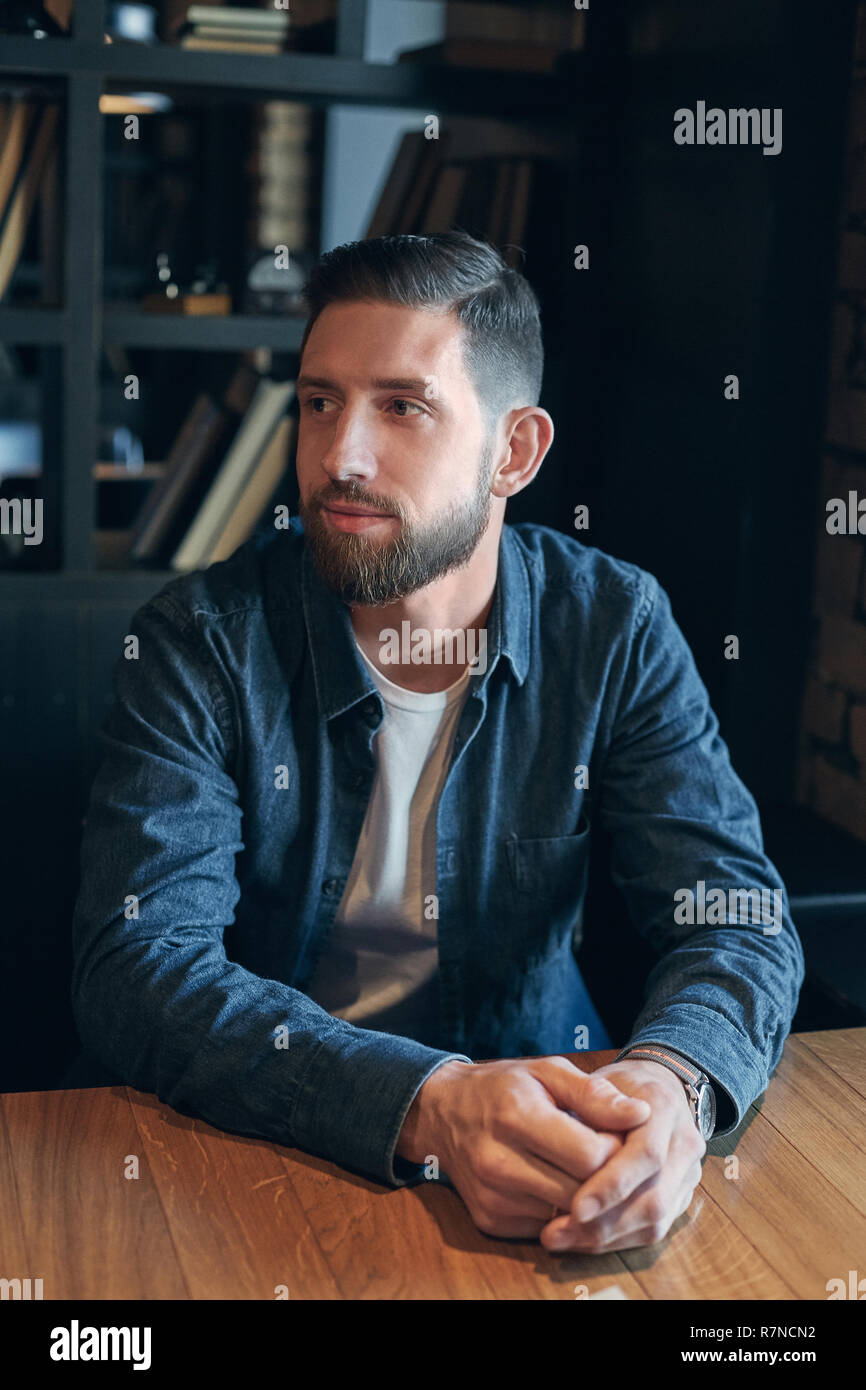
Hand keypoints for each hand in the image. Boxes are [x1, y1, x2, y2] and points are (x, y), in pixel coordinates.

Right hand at [396, 1056, 650, 1238]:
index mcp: (517, 1116)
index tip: (618, 1136)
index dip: (616, 1149)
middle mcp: (499, 1162)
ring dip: (585, 1198)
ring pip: (566, 1215)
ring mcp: (492, 1197)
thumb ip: (594, 1094)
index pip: (590, 1156)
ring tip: (583, 1168)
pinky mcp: (490, 1221)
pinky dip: (560, 1210)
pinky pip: (546, 1227)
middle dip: (606, 1178)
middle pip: (581, 1192)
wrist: (443, 1112)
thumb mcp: (547, 1072)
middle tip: (609, 1156)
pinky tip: (558, 1183)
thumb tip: (641, 1115)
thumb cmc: (503, 1087)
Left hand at [538, 1059, 706, 1253]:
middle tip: (554, 1234)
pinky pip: (652, 1230)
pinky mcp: (682, 1196)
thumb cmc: (616, 1085)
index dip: (612, 1185)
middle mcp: (685, 1143)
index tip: (575, 1207)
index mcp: (666, 1106)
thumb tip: (575, 1144)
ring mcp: (688, 1173)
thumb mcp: (598, 1079)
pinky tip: (579, 1239)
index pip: (647, 1155)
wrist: (656, 1085)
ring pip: (654, 1222)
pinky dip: (614, 1240)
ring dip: (605, 1238)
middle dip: (603, 1223)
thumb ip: (588, 1105)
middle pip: (654, 1198)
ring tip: (559, 1240)